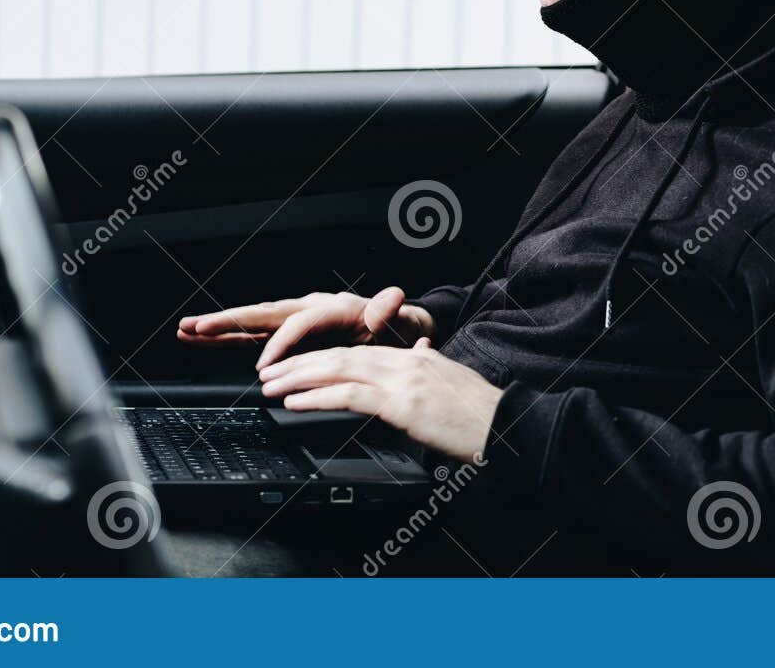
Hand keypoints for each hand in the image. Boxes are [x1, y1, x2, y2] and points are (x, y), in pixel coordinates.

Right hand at [176, 286, 435, 369]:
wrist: (398, 328)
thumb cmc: (396, 327)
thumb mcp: (397, 320)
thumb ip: (389, 311)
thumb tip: (392, 297)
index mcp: (331, 307)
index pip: (298, 323)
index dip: (280, 345)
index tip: (263, 369)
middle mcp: (308, 310)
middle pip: (264, 315)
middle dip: (229, 321)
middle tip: (196, 326)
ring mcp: (295, 323)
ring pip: (252, 324)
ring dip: (218, 328)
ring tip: (186, 329)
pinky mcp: (287, 336)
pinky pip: (253, 337)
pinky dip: (226, 338)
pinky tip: (199, 338)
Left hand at [258, 338, 503, 461]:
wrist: (505, 424)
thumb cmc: (482, 413)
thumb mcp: (452, 381)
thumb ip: (431, 366)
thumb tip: (422, 353)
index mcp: (415, 357)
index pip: (358, 351)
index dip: (322, 358)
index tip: (297, 366)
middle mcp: (405, 361)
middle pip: (341, 355)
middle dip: (300, 363)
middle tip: (269, 373)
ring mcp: (402, 380)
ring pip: (339, 369)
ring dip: (299, 377)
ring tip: (272, 386)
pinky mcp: (401, 403)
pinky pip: (349, 396)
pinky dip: (317, 397)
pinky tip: (296, 402)